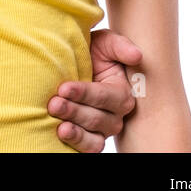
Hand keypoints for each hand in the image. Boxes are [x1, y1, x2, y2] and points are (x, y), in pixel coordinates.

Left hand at [47, 28, 142, 151]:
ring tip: (59, 126)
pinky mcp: (90, 137)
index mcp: (121, 92)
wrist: (69, 61)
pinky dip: (78, 144)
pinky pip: (90, 147)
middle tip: (54, 104)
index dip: (85, 93)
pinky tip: (62, 134)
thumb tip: (137, 55)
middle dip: (74, 111)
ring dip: (76, 132)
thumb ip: (120, 46)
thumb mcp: (104, 42)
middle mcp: (115, 114)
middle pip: (98, 118)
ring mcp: (103, 128)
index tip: (64, 87)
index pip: (106, 96)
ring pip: (94, 136)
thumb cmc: (91, 52)